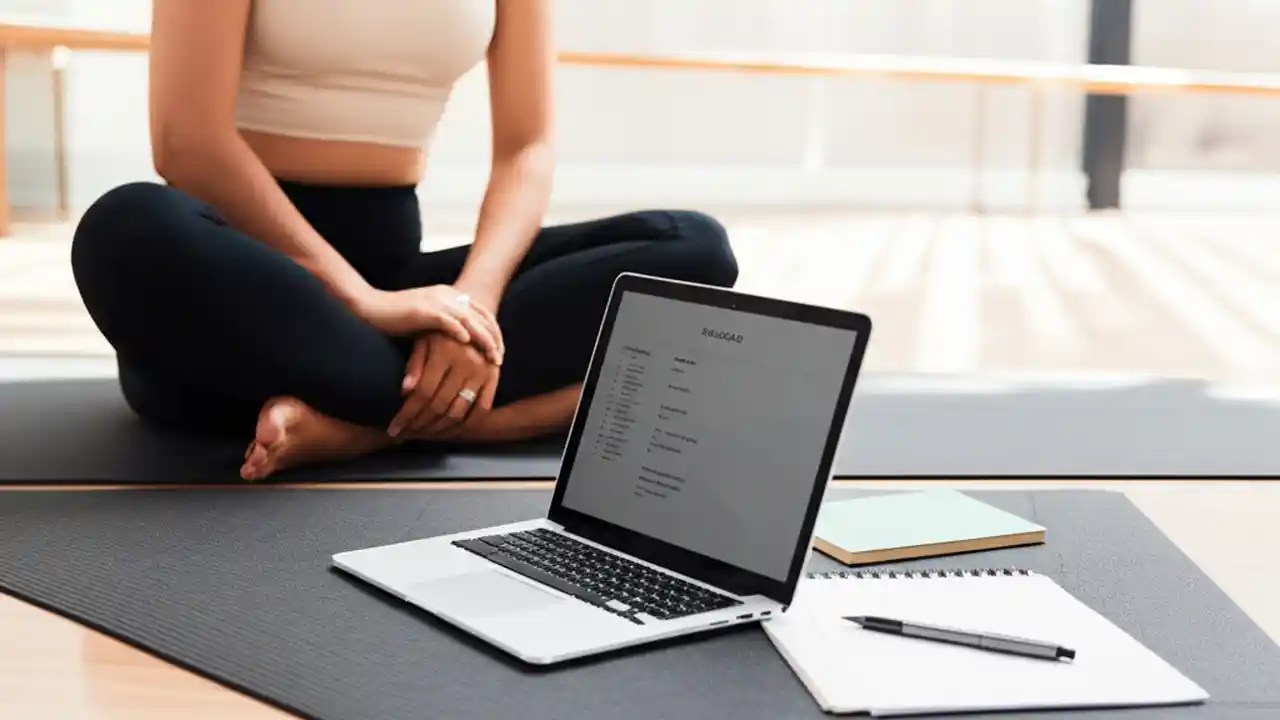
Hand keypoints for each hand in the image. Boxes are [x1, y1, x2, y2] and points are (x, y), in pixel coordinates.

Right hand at [358, 286, 502, 363]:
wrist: (371, 308)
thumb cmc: (397, 318)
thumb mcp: (427, 321)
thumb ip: (446, 326)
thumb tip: (465, 343)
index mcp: (450, 295)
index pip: (482, 313)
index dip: (494, 332)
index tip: (499, 352)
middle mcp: (447, 295)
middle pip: (481, 316)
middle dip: (493, 338)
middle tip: (500, 359)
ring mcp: (436, 301)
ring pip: (469, 319)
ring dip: (483, 339)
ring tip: (492, 357)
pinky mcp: (423, 309)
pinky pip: (447, 320)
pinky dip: (459, 331)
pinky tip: (468, 344)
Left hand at [389, 333, 499, 437]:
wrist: (472, 319)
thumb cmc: (440, 332)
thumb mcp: (423, 340)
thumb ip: (414, 364)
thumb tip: (404, 392)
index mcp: (446, 353)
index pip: (423, 392)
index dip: (407, 413)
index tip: (393, 429)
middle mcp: (466, 364)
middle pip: (439, 405)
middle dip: (418, 424)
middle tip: (405, 434)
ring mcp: (482, 373)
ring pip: (458, 411)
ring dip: (438, 428)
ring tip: (422, 434)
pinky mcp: (493, 378)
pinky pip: (481, 409)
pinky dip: (465, 424)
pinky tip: (448, 431)